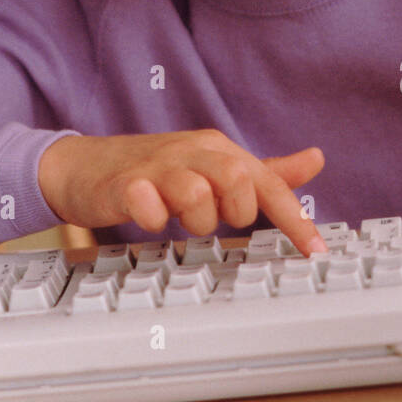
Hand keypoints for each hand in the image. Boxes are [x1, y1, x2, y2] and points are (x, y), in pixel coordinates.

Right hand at [39, 129, 327, 253]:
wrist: (85, 165)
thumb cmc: (156, 170)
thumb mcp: (214, 166)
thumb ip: (264, 171)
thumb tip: (316, 159)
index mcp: (218, 149)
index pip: (267, 182)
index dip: (295, 218)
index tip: (316, 252)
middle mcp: (191, 152)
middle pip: (237, 180)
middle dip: (234, 212)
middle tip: (215, 221)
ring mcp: (156, 167)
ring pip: (196, 192)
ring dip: (195, 220)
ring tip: (178, 220)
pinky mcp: (123, 184)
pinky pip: (146, 203)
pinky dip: (152, 218)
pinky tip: (147, 217)